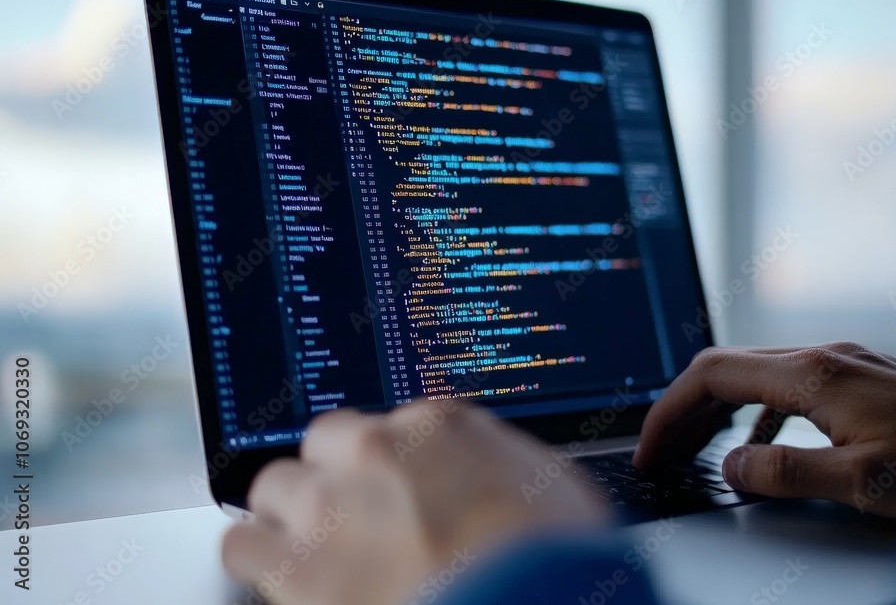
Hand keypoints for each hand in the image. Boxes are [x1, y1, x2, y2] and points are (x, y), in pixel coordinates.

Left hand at [221, 399, 607, 604]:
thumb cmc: (552, 558)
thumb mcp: (549, 486)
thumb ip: (498, 464)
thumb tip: (487, 474)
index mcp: (437, 426)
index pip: (388, 425)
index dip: (389, 462)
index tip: (397, 486)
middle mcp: (374, 451)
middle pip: (322, 444)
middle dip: (332, 476)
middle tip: (352, 515)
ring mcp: (329, 504)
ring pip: (273, 486)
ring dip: (288, 513)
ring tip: (310, 547)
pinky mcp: (294, 565)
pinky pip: (241, 545)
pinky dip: (256, 556)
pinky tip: (279, 573)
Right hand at [632, 342, 895, 518]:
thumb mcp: (863, 483)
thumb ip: (784, 472)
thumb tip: (730, 466)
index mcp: (815, 374)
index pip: (712, 375)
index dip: (668, 411)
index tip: (649, 449)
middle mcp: (825, 356)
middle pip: (727, 368)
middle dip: (683, 409)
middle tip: (660, 452)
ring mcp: (847, 363)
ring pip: (756, 374)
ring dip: (717, 410)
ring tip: (695, 449)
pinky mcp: (864, 378)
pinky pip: (788, 386)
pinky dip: (756, 414)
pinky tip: (759, 445)